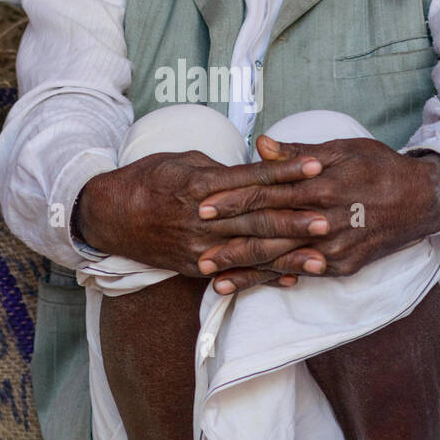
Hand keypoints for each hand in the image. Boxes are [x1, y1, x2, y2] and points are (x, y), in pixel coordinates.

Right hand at [75, 147, 326, 282]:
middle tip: (330, 218)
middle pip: (255, 219)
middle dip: (295, 219)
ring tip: (322, 256)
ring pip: (251, 251)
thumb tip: (255, 169)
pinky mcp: (197, 268)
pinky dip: (265, 277)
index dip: (284, 171)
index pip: (250, 178)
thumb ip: (221, 169)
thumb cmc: (148, 179)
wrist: (109, 217)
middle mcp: (200, 219)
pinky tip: (292, 278)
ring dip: (288, 254)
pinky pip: (236, 273)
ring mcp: (199, 247)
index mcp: (199, 185)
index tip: (315, 165)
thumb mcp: (182, 160)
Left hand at [194, 135, 439, 292]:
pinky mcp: (343, 266)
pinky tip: (249, 286)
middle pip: (269, 233)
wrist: (423, 200)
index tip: (202, 206)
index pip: (268, 193)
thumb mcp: (342, 149)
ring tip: (212, 278)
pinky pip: (301, 274)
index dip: (234, 201)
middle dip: (230, 244)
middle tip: (195, 251)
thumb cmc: (378, 167)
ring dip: (245, 271)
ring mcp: (335, 248)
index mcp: (322, 185)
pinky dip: (273, 281)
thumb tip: (261, 144)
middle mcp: (327, 220)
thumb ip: (298, 154)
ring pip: (281, 261)